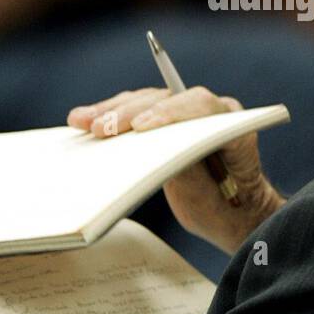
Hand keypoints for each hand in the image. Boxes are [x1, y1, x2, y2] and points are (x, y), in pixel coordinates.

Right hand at [68, 87, 284, 254]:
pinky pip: (136, 111)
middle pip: (166, 99)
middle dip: (130, 113)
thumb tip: (155, 150)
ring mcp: (186, 113)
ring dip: (111, 110)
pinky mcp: (165, 122)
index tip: (142, 128)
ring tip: (80, 121)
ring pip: (146, 101)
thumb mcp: (205, 199)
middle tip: (101, 129)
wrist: (231, 214)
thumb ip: (186, 172)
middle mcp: (210, 111)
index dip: (169, 113)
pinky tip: (83, 121)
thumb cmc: (223, 209)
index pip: (200, 105)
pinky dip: (110, 116)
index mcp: (232, 124)